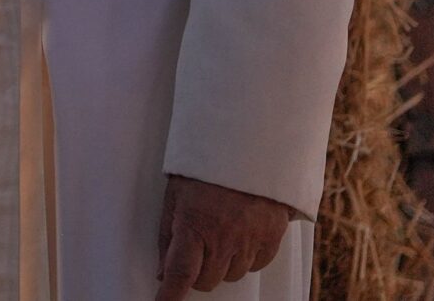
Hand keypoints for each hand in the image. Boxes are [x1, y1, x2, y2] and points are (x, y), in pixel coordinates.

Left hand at [156, 173, 295, 297]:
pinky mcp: (272, 239)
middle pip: (206, 281)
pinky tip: (239, 233)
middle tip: (196, 245)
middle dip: (196, 270)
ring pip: (231, 276)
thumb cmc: (205, 168)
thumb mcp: (175, 195)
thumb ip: (168, 236)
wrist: (248, 147)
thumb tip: (162, 272)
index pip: (180, 273)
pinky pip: (255, 265)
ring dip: (222, 263)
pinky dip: (245, 257)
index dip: (170, 295)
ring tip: (219, 230)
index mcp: (194, 225)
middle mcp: (224, 239)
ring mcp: (250, 241)